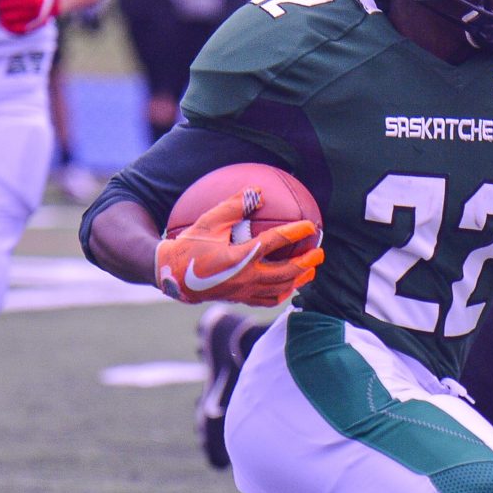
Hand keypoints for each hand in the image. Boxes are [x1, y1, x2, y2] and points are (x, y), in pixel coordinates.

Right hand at [156, 192, 322, 305]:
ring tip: (310, 272)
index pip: (275, 243)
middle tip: (320, 253)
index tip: (310, 226)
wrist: (171, 275)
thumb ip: (234, 205)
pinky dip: (281, 293)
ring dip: (298, 281)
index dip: (295, 233)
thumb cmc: (189, 244)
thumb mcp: (209, 221)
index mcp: (239, 257)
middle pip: (285, 273)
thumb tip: (259, 191)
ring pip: (279, 290)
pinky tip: (287, 286)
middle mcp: (245, 277)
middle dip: (306, 263)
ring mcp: (243, 292)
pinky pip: (266, 300)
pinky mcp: (239, 299)